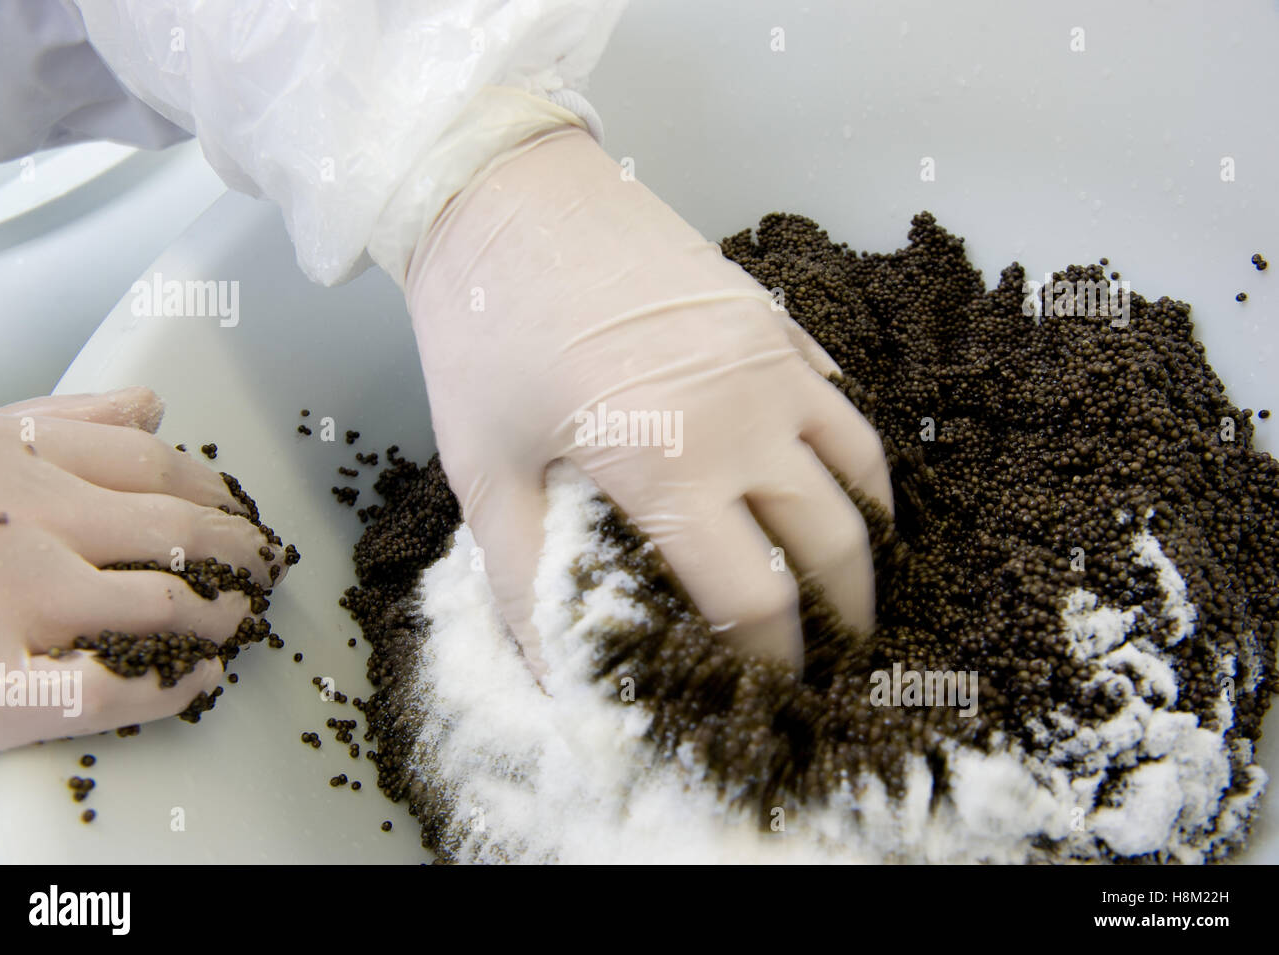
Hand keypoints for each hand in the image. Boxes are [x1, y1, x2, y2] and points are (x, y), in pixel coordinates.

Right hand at [0, 387, 280, 754]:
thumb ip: (56, 421)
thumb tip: (149, 404)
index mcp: (14, 457)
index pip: (156, 466)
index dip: (218, 493)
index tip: (244, 510)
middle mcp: (27, 518)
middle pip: (182, 531)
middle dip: (243, 554)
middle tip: (267, 572)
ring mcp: (15, 597)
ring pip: (170, 605)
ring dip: (224, 617)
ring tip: (241, 625)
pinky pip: (113, 689)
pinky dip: (170, 688)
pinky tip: (196, 684)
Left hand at [405, 127, 891, 675]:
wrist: (503, 194)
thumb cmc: (484, 331)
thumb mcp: (484, 470)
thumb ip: (525, 584)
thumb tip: (558, 676)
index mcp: (670, 462)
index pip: (754, 600)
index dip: (765, 664)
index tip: (757, 696)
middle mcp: (745, 414)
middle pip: (835, 545)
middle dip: (839, 619)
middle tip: (820, 656)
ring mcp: (772, 358)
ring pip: (863, 472)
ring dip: (864, 539)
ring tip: (844, 582)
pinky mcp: (774, 320)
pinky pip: (842, 403)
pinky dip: (849, 457)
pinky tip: (826, 482)